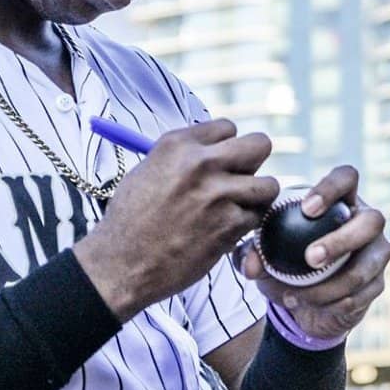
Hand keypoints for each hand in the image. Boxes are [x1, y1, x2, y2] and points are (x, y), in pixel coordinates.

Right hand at [75, 119, 279, 318]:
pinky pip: (257, 217)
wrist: (121, 262)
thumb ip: (183, 157)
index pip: (228, 127)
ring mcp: (218, 195)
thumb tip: (212, 150)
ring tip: (237, 207)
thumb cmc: (129, 219)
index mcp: (178, 145)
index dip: (227, 146)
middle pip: (259, 145)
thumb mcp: (147, 171)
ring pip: (268, 185)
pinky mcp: (229, 226)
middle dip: (254, 162)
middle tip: (240, 179)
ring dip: (257, 197)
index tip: (220, 161)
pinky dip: (246, 225)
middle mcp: (201, 164)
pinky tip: (226, 230)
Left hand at [238, 165, 389, 341]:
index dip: (331, 189)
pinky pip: (360, 295)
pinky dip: (330, 304)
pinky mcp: (377, 284)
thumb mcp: (264, 256)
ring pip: (367, 265)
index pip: (347, 178)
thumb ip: (252, 254)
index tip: (306, 209)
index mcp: (341, 200)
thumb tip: (251, 264)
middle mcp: (367, 222)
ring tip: (295, 294)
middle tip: (311, 258)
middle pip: (372, 221)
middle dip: (342, 240)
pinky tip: (305, 306)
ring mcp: (377, 253)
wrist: (304, 303)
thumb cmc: (286, 263)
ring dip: (331, 284)